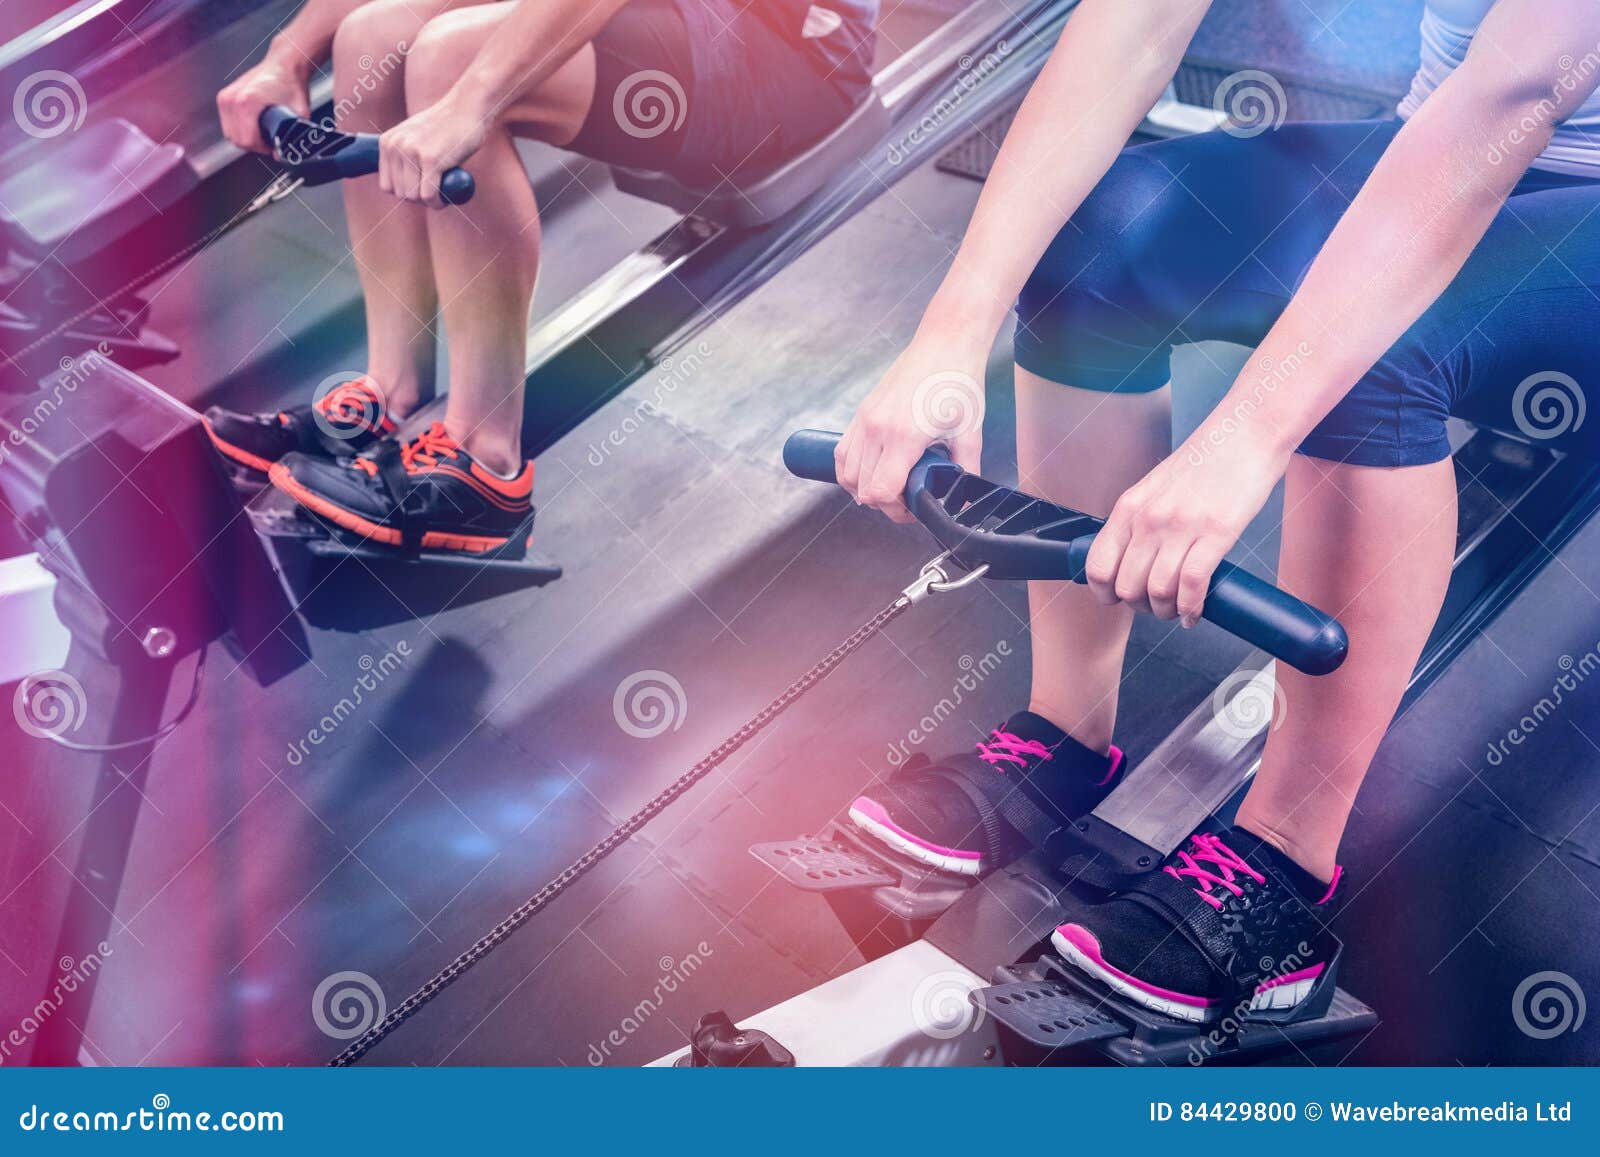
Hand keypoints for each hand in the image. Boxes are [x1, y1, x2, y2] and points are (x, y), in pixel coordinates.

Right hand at [217, 54, 309, 153]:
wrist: (283, 65)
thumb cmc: (291, 85)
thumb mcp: (299, 115)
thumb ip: (290, 137)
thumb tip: (279, 155)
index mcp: (247, 102)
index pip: (247, 141)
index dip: (262, 148)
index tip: (273, 146)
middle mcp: (232, 99)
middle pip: (237, 139)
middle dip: (254, 145)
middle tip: (269, 142)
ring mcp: (225, 98)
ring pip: (230, 134)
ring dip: (245, 138)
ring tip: (261, 134)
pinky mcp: (223, 97)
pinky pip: (227, 124)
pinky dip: (238, 129)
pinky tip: (252, 126)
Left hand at [380, 95, 486, 207]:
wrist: (467, 107)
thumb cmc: (446, 125)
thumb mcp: (415, 136)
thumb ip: (404, 154)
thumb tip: (402, 185)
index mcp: (387, 143)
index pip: (387, 186)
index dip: (406, 192)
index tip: (422, 188)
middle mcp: (395, 147)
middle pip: (401, 194)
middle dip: (419, 198)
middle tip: (437, 189)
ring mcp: (412, 152)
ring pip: (414, 197)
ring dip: (430, 201)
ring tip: (443, 191)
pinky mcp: (431, 159)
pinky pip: (429, 196)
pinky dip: (438, 202)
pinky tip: (447, 197)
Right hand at [836, 337, 987, 522]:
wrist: (945, 343)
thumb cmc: (958, 380)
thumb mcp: (970, 431)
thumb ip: (967, 470)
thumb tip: (963, 498)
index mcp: (904, 436)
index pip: (880, 492)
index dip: (895, 511)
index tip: (913, 509)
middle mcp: (877, 429)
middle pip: (862, 489)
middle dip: (884, 503)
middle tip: (906, 500)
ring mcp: (865, 420)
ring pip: (846, 474)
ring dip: (864, 488)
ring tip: (890, 487)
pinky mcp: (861, 413)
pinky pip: (843, 453)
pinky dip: (851, 470)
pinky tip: (872, 471)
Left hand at [1086, 429, 1289, 626]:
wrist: (1247, 432)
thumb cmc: (1207, 461)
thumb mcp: (1157, 488)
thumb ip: (1141, 520)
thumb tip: (1133, 560)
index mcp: (1130, 507)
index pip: (1097, 566)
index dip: (1105, 593)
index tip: (1121, 599)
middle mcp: (1149, 518)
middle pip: (1127, 587)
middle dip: (1141, 606)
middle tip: (1158, 605)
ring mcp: (1182, 526)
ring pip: (1158, 592)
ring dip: (1167, 611)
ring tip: (1178, 609)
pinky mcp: (1217, 532)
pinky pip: (1192, 586)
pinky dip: (1192, 608)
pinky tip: (1195, 612)